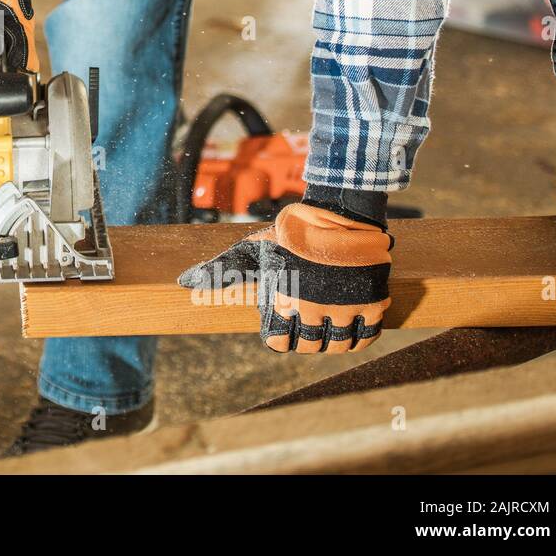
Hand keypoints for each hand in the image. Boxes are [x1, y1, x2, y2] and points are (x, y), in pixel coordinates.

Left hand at [177, 202, 392, 352]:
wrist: (336, 210)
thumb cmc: (289, 233)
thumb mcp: (251, 249)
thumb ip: (220, 270)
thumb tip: (183, 282)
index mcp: (282, 298)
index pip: (278, 342)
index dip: (278, 337)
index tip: (281, 328)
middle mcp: (312, 307)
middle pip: (308, 346)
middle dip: (304, 341)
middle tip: (305, 328)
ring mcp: (343, 305)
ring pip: (338, 345)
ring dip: (332, 343)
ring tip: (328, 331)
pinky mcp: (371, 300)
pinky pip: (367, 335)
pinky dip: (359, 338)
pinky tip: (352, 331)